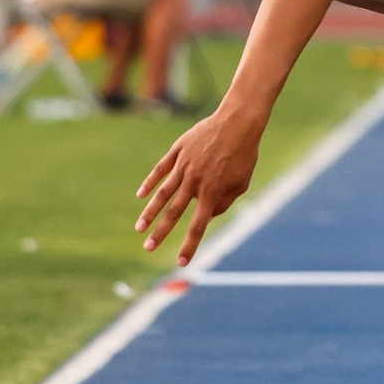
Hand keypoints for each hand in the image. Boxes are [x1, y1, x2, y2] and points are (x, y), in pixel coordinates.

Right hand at [135, 110, 261, 264]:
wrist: (238, 122)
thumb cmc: (244, 154)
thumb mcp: (241, 183)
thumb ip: (224, 202)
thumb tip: (208, 215)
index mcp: (212, 191)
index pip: (198, 225)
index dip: (190, 244)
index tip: (181, 261)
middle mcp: (194, 181)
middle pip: (174, 212)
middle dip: (160, 233)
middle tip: (148, 248)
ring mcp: (184, 165)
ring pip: (162, 193)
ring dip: (149, 213)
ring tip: (139, 228)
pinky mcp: (178, 151)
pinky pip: (160, 169)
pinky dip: (150, 182)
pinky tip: (141, 195)